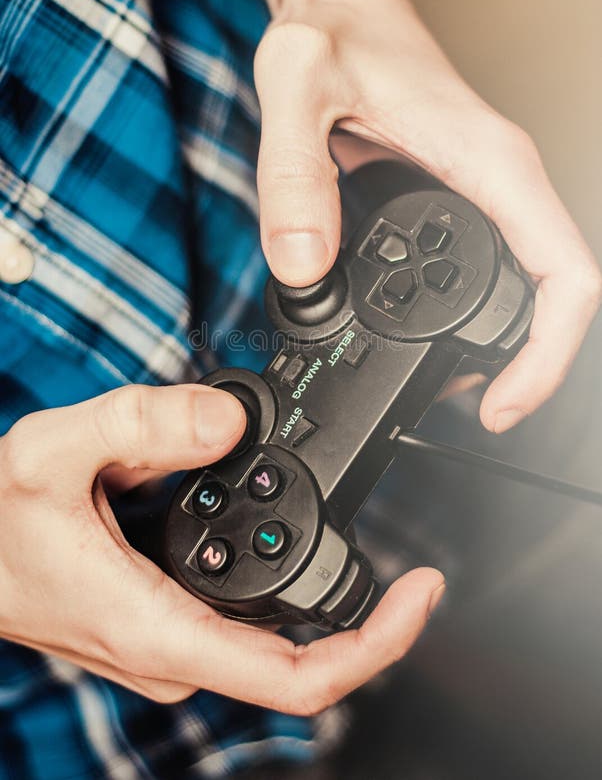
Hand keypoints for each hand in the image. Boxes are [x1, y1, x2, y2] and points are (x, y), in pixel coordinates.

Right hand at [0, 384, 443, 707]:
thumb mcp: (54, 450)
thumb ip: (139, 424)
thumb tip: (226, 420)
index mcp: (160, 629)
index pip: (297, 677)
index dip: (375, 644)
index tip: (418, 595)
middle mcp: (176, 651)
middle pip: (302, 657)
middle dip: (362, 612)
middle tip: (408, 566)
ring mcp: (175, 643)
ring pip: (273, 633)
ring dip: (321, 593)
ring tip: (363, 545)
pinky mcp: (170, 623)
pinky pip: (245, 613)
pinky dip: (278, 576)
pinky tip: (289, 533)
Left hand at [254, 0, 600, 432]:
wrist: (338, 5)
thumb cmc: (333, 30)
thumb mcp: (297, 91)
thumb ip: (294, 179)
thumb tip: (304, 266)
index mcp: (488, 162)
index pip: (565, 273)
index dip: (548, 354)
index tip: (504, 402)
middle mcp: (499, 181)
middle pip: (554, 295)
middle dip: (524, 366)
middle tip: (472, 409)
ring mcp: (483, 192)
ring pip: (524, 287)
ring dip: (501, 347)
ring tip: (447, 388)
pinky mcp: (458, 199)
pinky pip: (489, 270)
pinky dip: (471, 317)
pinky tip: (431, 340)